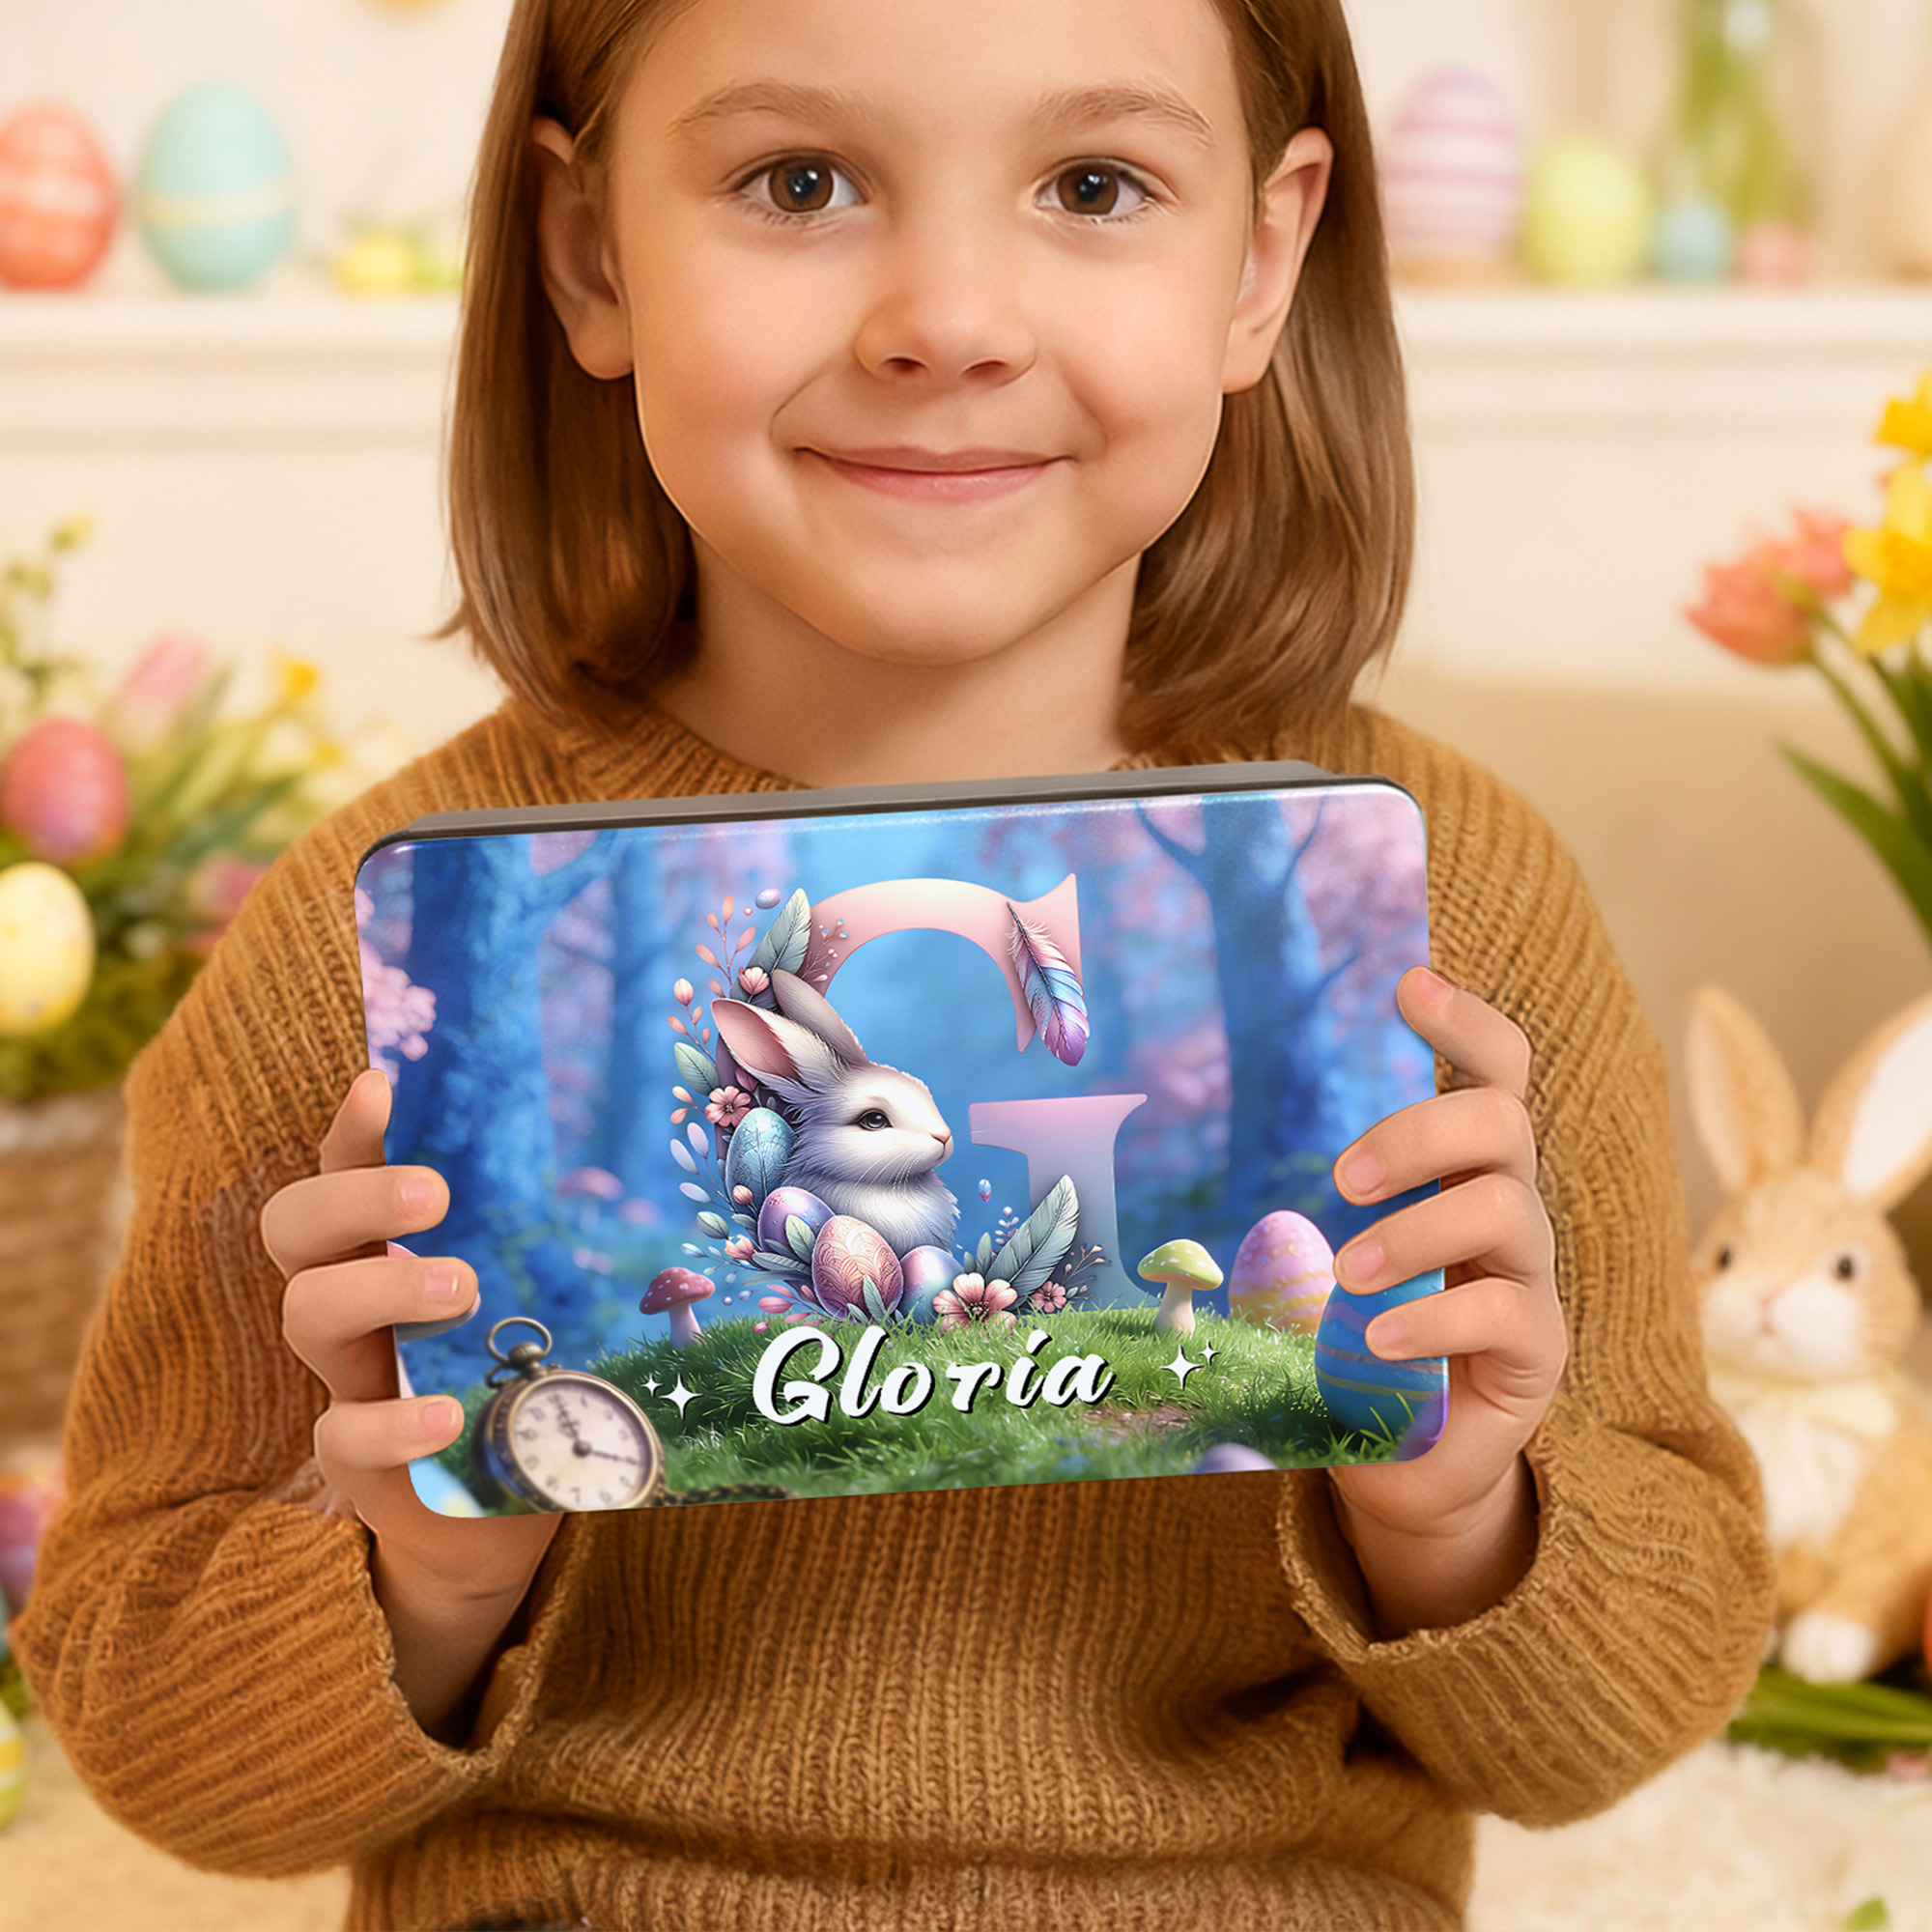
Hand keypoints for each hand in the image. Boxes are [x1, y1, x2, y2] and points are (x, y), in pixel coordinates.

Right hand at [261, 1068, 560, 1734]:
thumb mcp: (540, 1301)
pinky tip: (446, 1419)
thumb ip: (558, 1244)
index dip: (351, 1129)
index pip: (345, 1169)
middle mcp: (352, 1300)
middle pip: (296, 1227)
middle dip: (356, 1198)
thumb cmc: (521, 1375)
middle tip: (437, 1192)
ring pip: (306, 1313)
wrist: (494, 1517)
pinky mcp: (355, 1460)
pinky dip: (390, 1423)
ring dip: (381, 1290)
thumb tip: (654, 1162)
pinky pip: (341, 1434)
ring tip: (463, 1289)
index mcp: (387, 1247)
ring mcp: (346, 1377)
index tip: (381, 1083)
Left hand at [1323, 967, 1567, 1634]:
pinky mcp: (1537, 1352)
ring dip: (1417, 1231)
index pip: (1494, 1072)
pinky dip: (1432, 1317)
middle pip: (1503, 1123)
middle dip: (1423, 1130)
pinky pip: (1504, 1311)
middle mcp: (1507, 1210)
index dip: (1465, 1020)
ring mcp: (1530, 1278)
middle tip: (1342, 1174)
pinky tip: (1373, 1340)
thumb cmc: (1348, 1339)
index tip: (1409, 982)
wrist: (1404, 1463)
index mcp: (1459, 1171)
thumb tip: (1167, 1139)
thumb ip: (1285, 1205)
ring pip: (1509, 1209)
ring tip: (1348, 1272)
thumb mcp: (1313, 1263)